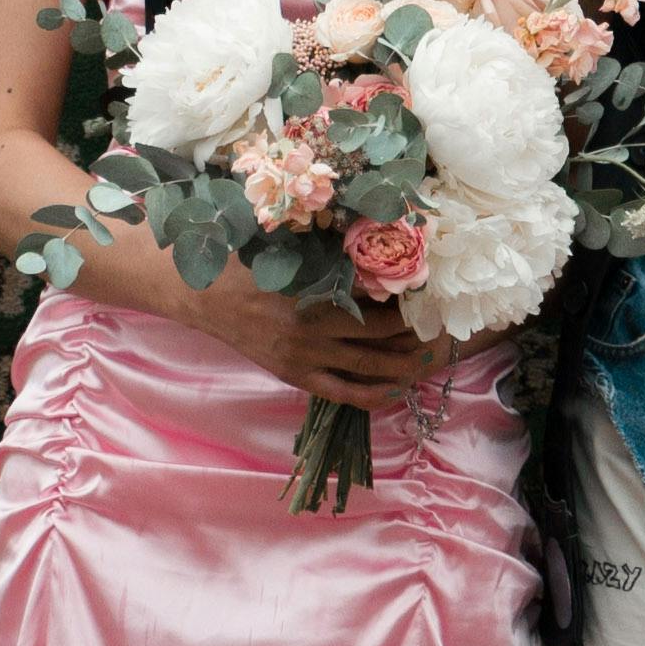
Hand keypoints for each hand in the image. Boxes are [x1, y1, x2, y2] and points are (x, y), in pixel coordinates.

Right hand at [177, 273, 422, 406]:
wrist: (207, 297)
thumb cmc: (250, 266)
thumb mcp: (291, 253)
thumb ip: (330, 256)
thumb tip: (375, 250)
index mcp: (313, 291)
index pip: (374, 296)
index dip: (405, 296)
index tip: (428, 292)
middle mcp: (314, 327)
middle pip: (379, 332)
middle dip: (411, 330)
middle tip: (437, 324)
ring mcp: (305, 356)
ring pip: (367, 365)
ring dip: (402, 362)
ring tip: (427, 356)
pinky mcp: (296, 376)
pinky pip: (343, 393)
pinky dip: (372, 395)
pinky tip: (395, 390)